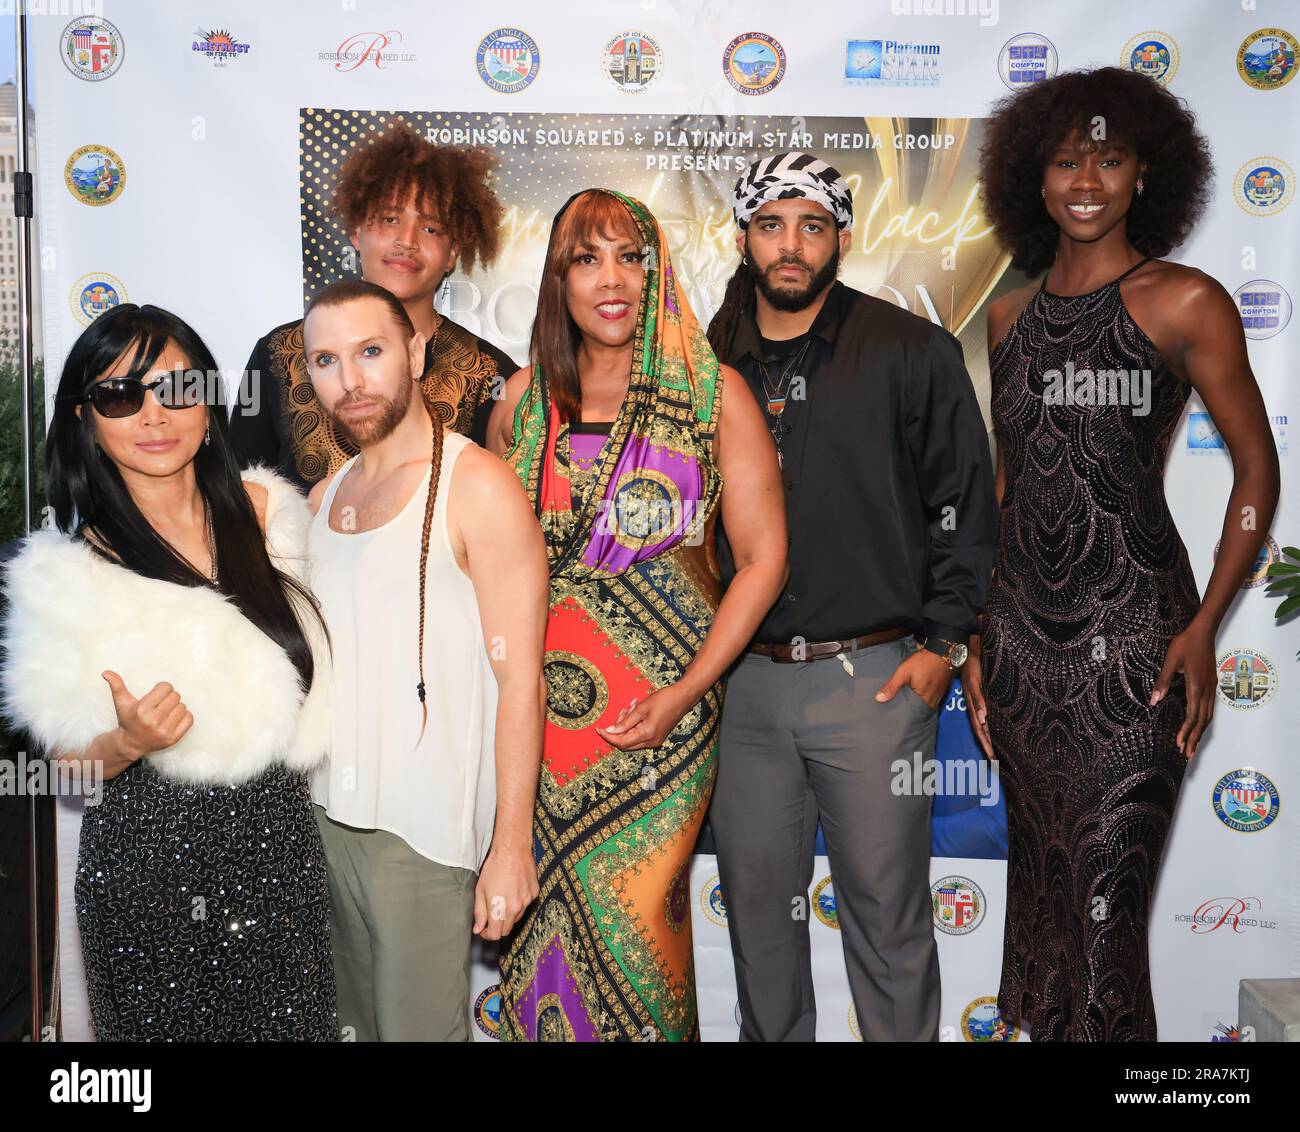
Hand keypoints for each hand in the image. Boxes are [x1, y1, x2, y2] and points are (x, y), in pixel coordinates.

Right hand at [103, 670, 192, 760]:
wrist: (131, 744)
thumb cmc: (128, 720)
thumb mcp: (122, 702)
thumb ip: (116, 686)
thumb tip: (106, 672)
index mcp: (142, 709)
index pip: (166, 687)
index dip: (162, 688)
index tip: (157, 694)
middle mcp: (153, 721)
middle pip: (175, 696)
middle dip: (169, 697)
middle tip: (161, 703)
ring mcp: (164, 731)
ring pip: (183, 707)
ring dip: (176, 707)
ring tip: (166, 711)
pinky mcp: (173, 738)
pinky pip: (189, 719)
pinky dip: (184, 717)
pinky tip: (173, 718)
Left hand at [473, 845, 538, 940]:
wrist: (513, 850)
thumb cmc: (494, 867)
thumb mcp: (480, 890)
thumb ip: (480, 912)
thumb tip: (478, 928)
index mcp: (500, 909)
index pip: (495, 935)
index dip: (487, 934)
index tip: (484, 929)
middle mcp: (516, 908)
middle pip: (507, 929)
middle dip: (498, 927)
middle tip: (491, 916)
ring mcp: (527, 901)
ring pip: (517, 918)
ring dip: (508, 915)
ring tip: (503, 899)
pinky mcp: (534, 893)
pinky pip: (525, 905)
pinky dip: (519, 903)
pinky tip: (513, 890)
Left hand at [596, 685, 692, 750]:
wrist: (684, 697)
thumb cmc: (664, 699)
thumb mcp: (642, 708)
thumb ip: (626, 721)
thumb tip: (611, 730)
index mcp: (647, 734)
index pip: (621, 742)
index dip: (608, 736)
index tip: (598, 729)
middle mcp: (651, 742)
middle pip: (625, 743)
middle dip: (618, 730)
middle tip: (621, 711)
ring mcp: (655, 741)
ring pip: (632, 739)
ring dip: (627, 725)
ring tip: (631, 707)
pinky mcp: (657, 737)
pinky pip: (639, 735)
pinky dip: (634, 725)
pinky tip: (636, 710)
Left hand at [876, 648, 950, 711]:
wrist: (942, 653)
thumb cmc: (923, 662)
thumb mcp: (904, 672)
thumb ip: (892, 686)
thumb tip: (879, 699)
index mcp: (923, 699)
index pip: (911, 714)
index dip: (903, 714)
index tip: (894, 715)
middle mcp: (932, 701)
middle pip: (919, 711)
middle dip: (911, 712)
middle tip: (899, 711)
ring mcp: (938, 697)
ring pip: (926, 707)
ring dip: (918, 707)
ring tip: (908, 705)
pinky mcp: (941, 692)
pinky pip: (932, 702)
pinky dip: (925, 701)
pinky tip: (918, 698)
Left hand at [960, 651, 995, 761]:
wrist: (964, 646)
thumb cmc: (972, 666)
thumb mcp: (976, 684)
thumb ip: (982, 697)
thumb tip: (990, 712)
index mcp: (971, 703)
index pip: (978, 726)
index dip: (984, 742)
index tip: (991, 757)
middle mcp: (970, 700)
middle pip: (977, 725)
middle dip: (985, 743)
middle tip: (991, 759)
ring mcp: (971, 691)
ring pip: (976, 714)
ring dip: (982, 729)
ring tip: (988, 745)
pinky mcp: (973, 681)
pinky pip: (977, 696)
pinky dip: (981, 707)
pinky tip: (985, 718)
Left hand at [1150, 624, 1216, 758]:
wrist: (1203, 632)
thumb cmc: (1185, 644)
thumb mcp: (1170, 662)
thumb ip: (1162, 682)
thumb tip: (1153, 701)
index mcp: (1196, 686)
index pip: (1192, 716)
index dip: (1186, 732)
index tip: (1179, 744)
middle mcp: (1206, 690)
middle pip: (1202, 720)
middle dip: (1195, 738)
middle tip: (1187, 754)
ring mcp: (1212, 687)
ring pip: (1208, 715)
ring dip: (1200, 732)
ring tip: (1193, 745)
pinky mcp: (1212, 684)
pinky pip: (1210, 708)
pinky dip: (1204, 720)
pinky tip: (1200, 725)